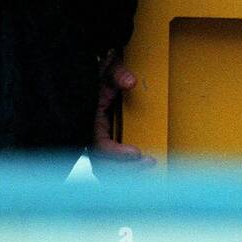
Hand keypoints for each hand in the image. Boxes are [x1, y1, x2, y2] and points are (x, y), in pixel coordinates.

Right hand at [90, 50, 155, 170]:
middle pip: (103, 166)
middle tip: (151, 162)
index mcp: (89, 122)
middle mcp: (92, 137)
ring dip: (129, 173)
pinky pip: (114, 167)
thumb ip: (118, 73)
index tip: (137, 152)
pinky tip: (146, 165)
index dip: (116, 153)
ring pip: (108, 171)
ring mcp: (99, 144)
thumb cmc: (102, 75)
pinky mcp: (108, 146)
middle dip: (127, 169)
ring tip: (152, 164)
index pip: (98, 146)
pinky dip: (129, 170)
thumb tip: (131, 82)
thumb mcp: (108, 69)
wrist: (97, 78)